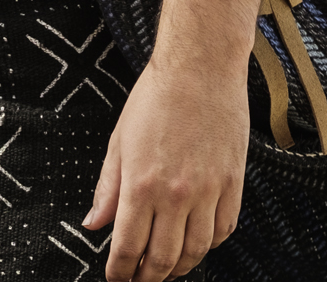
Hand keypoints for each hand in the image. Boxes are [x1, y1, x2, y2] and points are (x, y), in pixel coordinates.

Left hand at [83, 56, 248, 279]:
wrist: (201, 66)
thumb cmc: (156, 97)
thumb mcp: (119, 141)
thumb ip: (107, 188)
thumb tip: (93, 224)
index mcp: (141, 184)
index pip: (128, 248)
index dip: (120, 272)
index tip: (117, 279)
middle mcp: (176, 194)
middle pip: (163, 259)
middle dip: (148, 278)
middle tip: (141, 280)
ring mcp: (209, 190)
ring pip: (196, 251)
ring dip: (180, 268)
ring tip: (168, 269)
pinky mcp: (233, 182)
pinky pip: (223, 229)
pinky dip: (210, 245)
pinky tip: (197, 243)